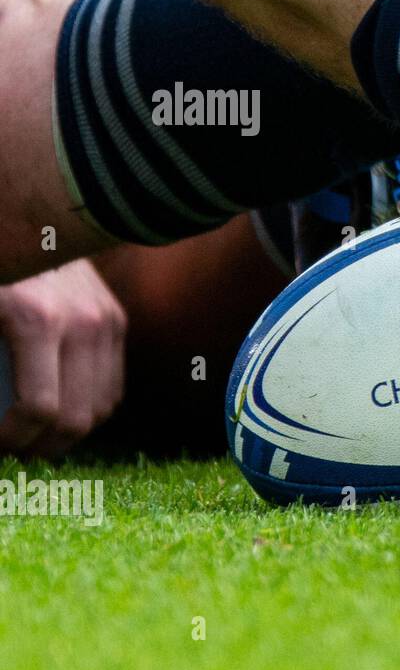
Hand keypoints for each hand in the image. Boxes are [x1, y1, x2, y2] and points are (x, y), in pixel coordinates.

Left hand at [0, 260, 126, 456]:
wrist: (28, 219)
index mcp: (37, 321)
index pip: (41, 409)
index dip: (12, 440)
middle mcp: (83, 322)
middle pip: (79, 417)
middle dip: (42, 447)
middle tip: (12, 451)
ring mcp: (106, 319)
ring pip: (104, 406)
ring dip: (69, 432)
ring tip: (35, 436)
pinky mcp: (116, 318)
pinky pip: (114, 383)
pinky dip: (89, 406)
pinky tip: (60, 409)